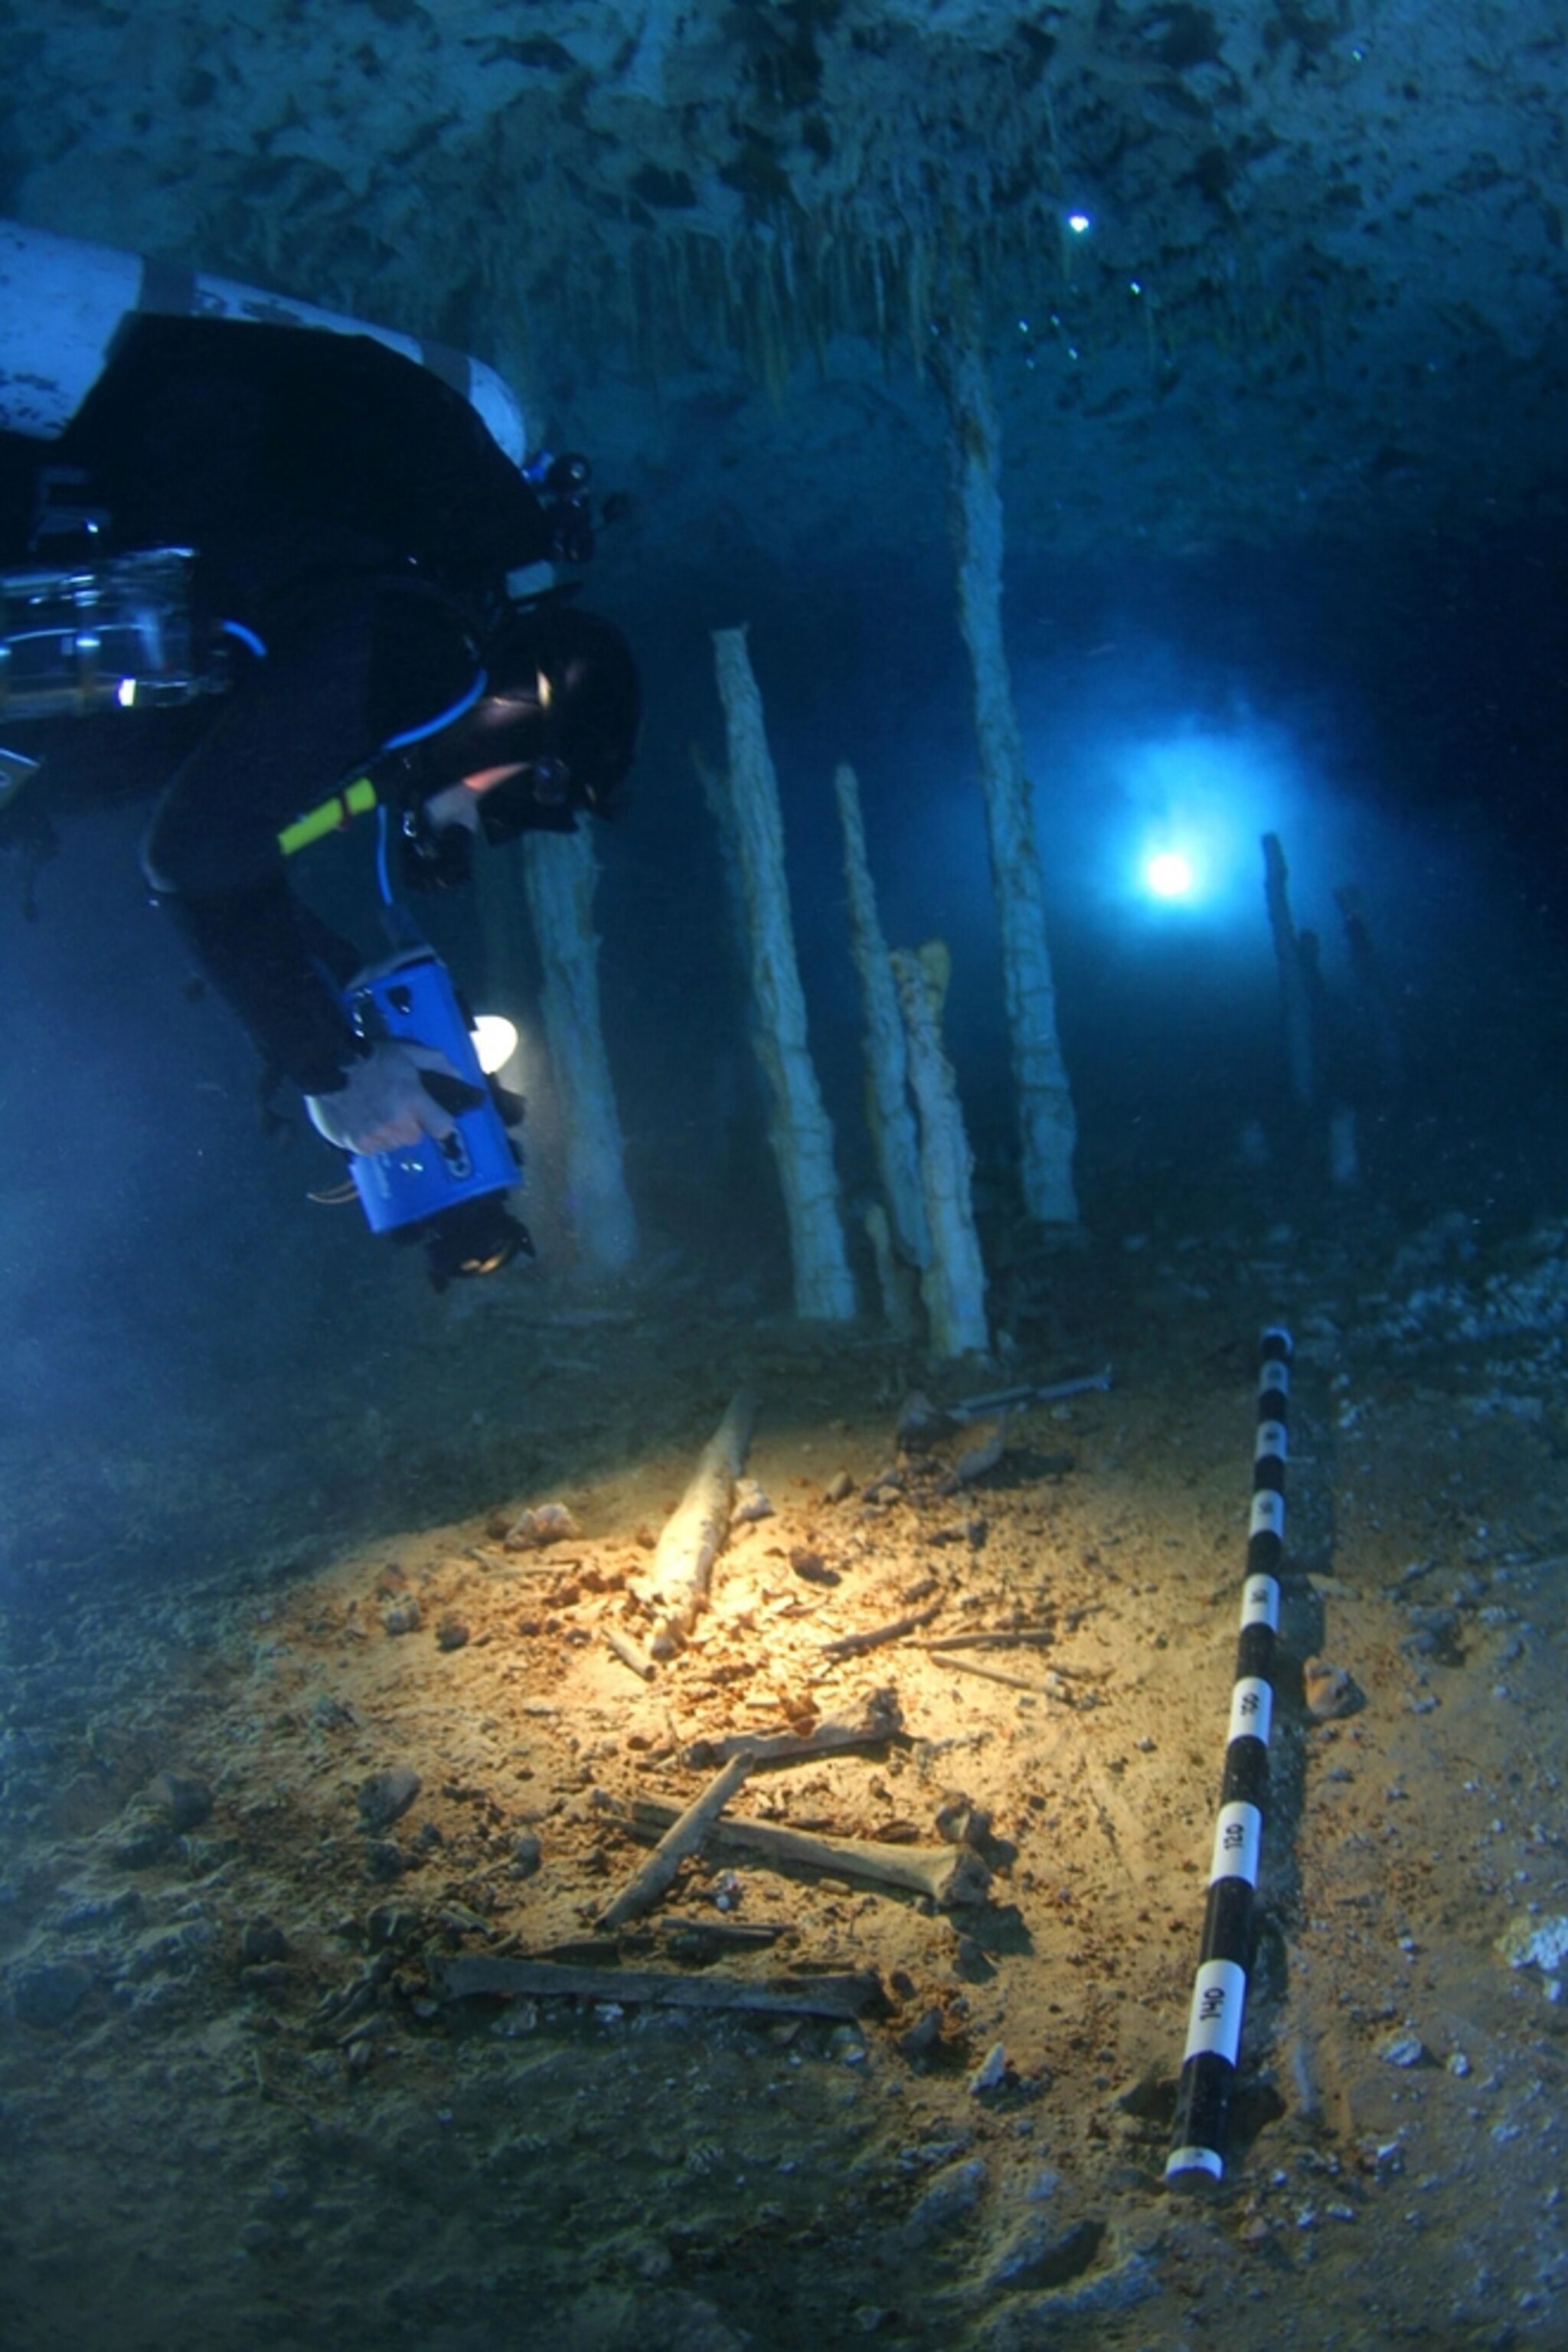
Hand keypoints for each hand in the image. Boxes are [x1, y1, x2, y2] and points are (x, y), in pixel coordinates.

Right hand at [306, 1040, 464, 1155]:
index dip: (438, 1121)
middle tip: (395, 1107)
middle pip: (415, 1137)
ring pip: (393, 1144)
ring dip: (389, 1133)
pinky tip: (361, 1119)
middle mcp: (395, 1123)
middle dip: (409, 1125)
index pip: (443, 1128)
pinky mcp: (355, 1144)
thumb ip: (438, 1064)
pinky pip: (372, 1148)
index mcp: (412, 1100)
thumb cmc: (371, 1057)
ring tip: (376, 1112)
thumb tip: (458, 1077)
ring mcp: (374, 1136)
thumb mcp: (409, 1052)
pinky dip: (369, 1138)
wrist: (327, 1064)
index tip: (431, 1115)